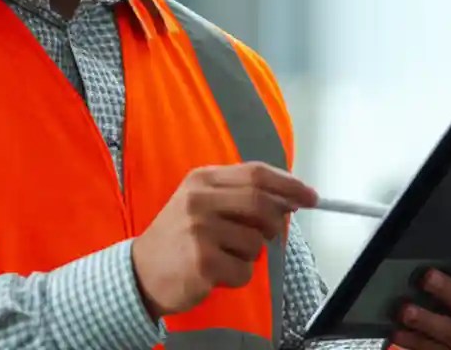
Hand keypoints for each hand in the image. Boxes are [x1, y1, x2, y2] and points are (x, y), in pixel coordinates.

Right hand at [131, 162, 318, 318]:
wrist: (140, 272)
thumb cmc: (178, 238)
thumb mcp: (201, 204)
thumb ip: (238, 196)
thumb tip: (289, 200)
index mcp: (202, 180)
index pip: (256, 173)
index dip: (288, 184)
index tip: (310, 197)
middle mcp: (199, 200)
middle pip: (261, 203)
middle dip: (274, 223)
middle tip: (271, 235)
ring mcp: (200, 230)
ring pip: (256, 242)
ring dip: (250, 255)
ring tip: (224, 255)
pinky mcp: (202, 261)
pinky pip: (244, 271)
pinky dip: (238, 276)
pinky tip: (215, 273)